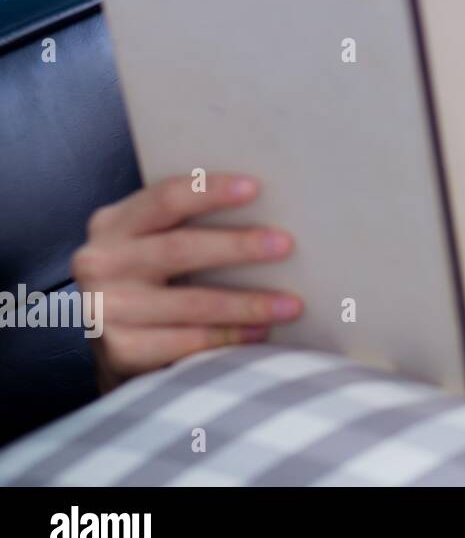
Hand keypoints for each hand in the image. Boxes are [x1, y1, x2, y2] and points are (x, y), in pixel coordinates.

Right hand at [72, 173, 302, 392]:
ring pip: (191, 303)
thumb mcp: (155, 244)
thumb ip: (189, 225)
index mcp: (114, 224)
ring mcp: (106, 309)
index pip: (164, 198)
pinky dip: (229, 336)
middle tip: (285, 245)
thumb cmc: (153, 281)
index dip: (209, 192)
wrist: (117, 346)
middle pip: (180, 249)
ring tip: (291, 304)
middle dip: (238, 246)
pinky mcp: (120, 350)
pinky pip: (187, 341)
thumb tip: (270, 211)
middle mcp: (101, 263)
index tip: (254, 188)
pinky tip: (261, 332)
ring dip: (247, 304)